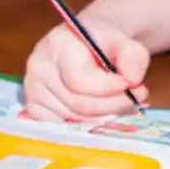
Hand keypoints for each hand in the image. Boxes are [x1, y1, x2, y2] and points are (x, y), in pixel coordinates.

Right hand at [23, 17, 150, 120]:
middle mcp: (39, 67)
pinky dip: (86, 124)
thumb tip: (132, 80)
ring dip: (104, 116)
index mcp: (58, 44)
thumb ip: (134, 57)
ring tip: (121, 103)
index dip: (110, 89)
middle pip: (79, 104)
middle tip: (136, 98)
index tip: (134, 85)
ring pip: (74, 119)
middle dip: (114, 105)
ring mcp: (33, 89)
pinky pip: (63, 127)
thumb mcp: (124, 41)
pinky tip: (100, 113)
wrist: (83, 45)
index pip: (81, 80)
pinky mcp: (34, 107)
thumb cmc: (103, 44)